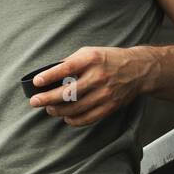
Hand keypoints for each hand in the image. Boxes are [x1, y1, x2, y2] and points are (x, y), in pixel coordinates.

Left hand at [27, 46, 156, 125]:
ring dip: (58, 111)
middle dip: (47, 99)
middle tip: (35, 102)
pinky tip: (66, 117)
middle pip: (68, 92)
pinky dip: (74, 120)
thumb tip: (49, 73)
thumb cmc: (109, 59)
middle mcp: (98, 77)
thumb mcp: (89, 52)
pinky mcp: (110, 106)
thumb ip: (71, 62)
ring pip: (76, 108)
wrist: (138, 69)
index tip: (36, 82)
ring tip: (49, 109)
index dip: (49, 76)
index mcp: (91, 60)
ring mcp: (105, 93)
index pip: (66, 69)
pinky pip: (88, 118)